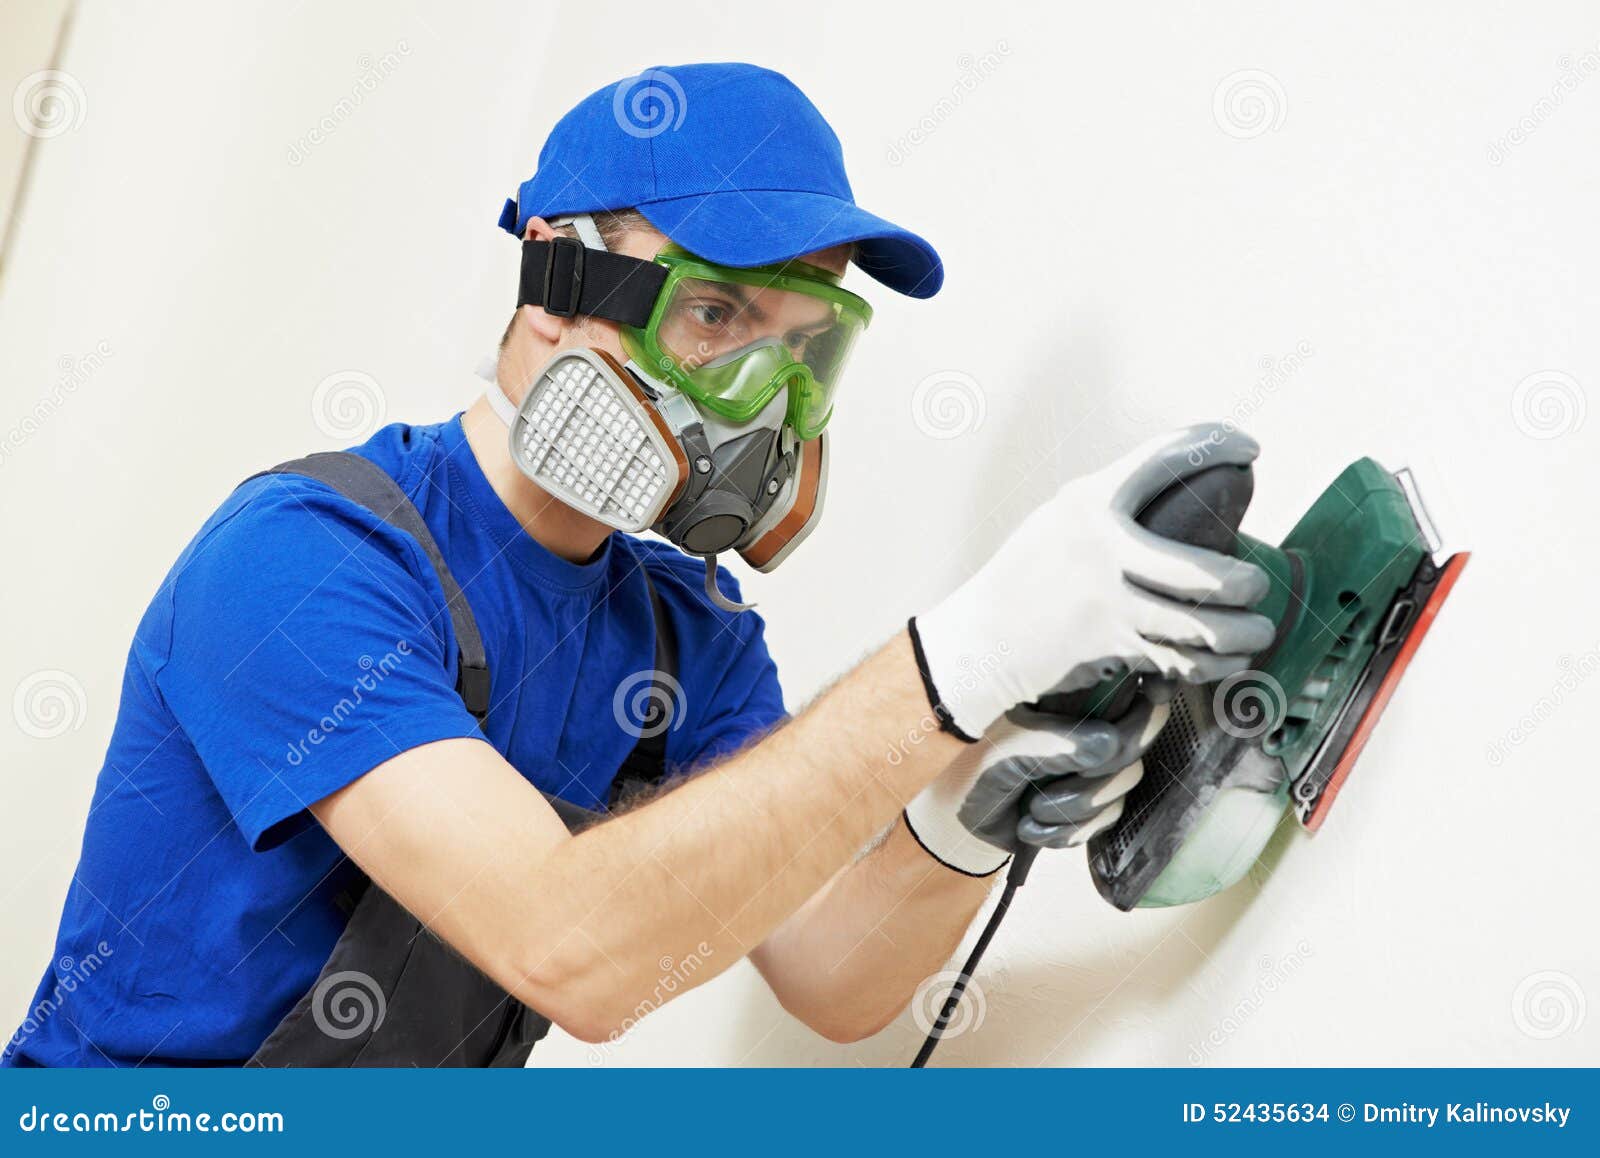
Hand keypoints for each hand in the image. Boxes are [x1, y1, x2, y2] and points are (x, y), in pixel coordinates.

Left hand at [903, 680, 1172, 875]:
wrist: (957, 821)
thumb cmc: (972, 771)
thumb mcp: (1006, 750)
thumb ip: (1055, 744)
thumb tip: (1109, 743)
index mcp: (1067, 698)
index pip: (1127, 691)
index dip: (1141, 709)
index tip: (1122, 735)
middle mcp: (1088, 726)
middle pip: (1137, 742)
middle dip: (1097, 775)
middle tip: (1053, 787)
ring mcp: (1094, 765)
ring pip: (1124, 783)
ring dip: (1076, 807)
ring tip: (1032, 810)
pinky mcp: (1094, 802)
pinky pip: (1108, 817)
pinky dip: (1069, 831)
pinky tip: (1033, 828)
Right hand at [911, 421, 1274, 739]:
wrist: (979, 638)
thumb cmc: (1026, 577)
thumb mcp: (1059, 521)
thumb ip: (1110, 506)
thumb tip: (1182, 491)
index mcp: (1086, 501)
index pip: (1163, 458)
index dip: (1215, 444)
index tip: (1250, 447)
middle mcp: (1097, 546)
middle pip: (1197, 572)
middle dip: (1242, 584)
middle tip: (1257, 586)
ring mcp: (1101, 600)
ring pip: (1195, 626)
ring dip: (1240, 633)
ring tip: (1260, 630)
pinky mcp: (1103, 644)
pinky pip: (1175, 658)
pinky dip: (1210, 664)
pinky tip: (1228, 660)